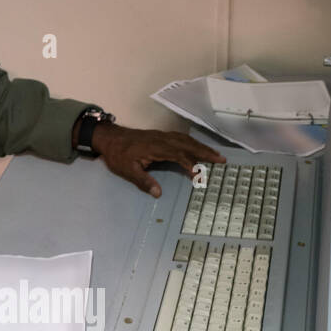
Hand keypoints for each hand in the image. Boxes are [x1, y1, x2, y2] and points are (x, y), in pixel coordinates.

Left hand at [92, 123, 224, 196]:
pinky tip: (198, 148)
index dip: (189, 165)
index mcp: (156, 147)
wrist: (109, 137)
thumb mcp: (126, 170)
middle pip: (188, 144)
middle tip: (221, 160)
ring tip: (215, 155)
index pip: (178, 155)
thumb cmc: (117, 155)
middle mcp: (163, 139)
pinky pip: (181, 138)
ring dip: (202, 147)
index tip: (198, 176)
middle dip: (205, 152)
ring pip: (187, 140)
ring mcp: (163, 136)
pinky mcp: (161, 136)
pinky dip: (193, 143)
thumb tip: (157, 193)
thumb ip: (143, 181)